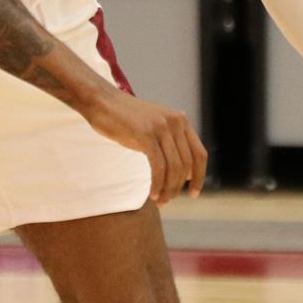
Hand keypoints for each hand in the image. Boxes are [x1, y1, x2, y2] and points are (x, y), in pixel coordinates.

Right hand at [81, 90, 207, 203]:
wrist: (102, 101)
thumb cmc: (126, 119)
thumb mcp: (155, 129)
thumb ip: (172, 146)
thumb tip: (188, 174)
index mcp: (181, 121)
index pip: (199, 154)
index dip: (200, 177)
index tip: (194, 194)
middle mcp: (176, 122)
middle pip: (186, 164)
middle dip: (177, 187)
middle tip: (166, 201)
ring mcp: (161, 126)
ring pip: (173, 167)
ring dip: (168, 189)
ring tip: (159, 200)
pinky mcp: (145, 133)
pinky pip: (158, 166)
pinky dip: (157, 183)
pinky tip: (152, 193)